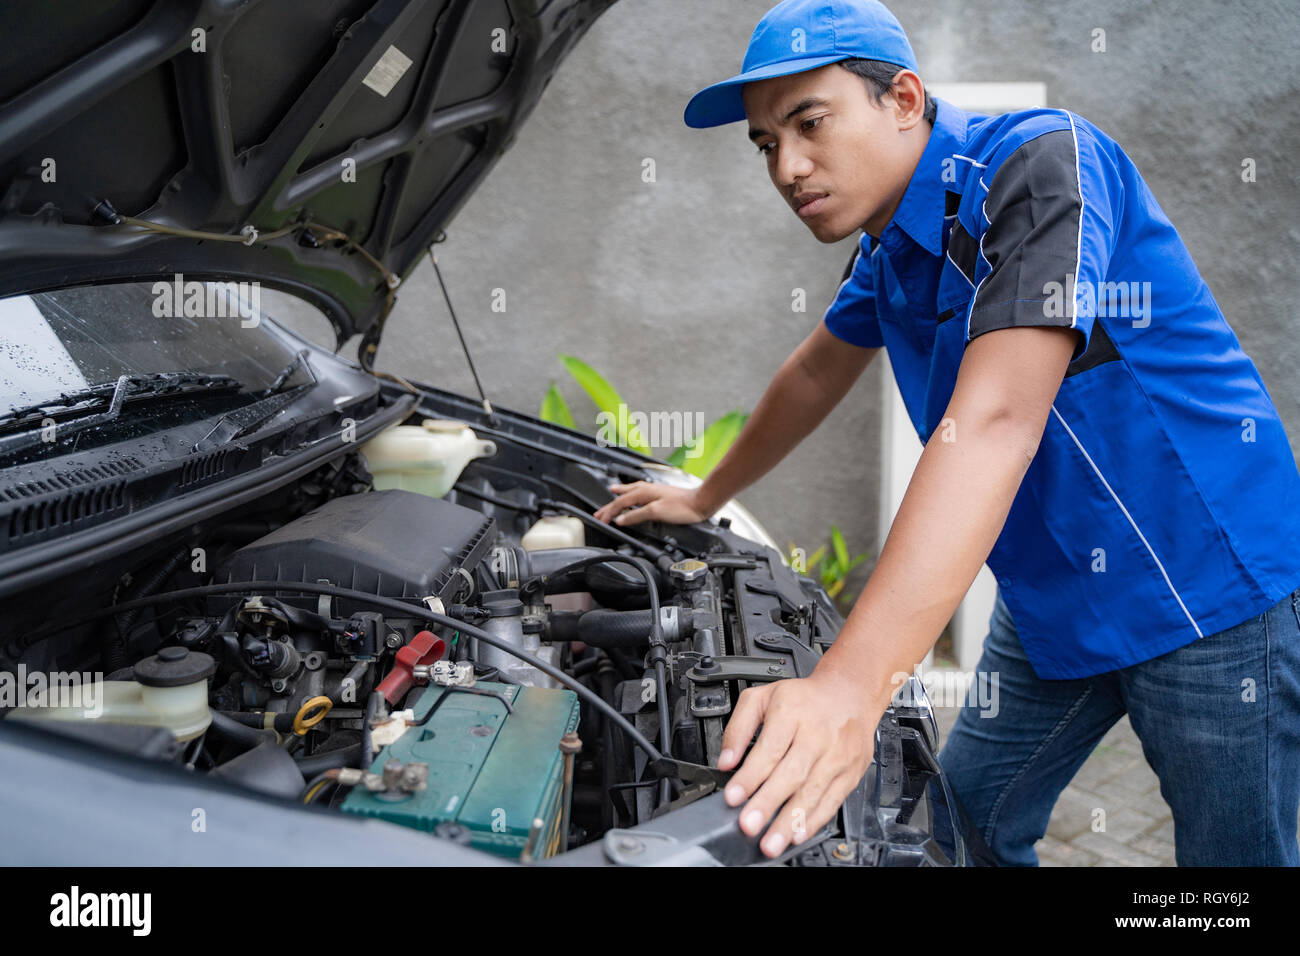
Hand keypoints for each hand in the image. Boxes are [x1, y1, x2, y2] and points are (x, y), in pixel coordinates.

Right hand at [592, 481, 711, 526]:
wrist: (700, 503)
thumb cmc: (682, 507)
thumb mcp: (656, 512)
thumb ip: (637, 515)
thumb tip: (621, 519)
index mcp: (642, 492)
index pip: (620, 503)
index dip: (609, 513)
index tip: (601, 520)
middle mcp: (646, 489)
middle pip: (622, 497)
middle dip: (609, 505)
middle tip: (599, 513)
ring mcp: (652, 491)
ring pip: (630, 492)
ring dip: (619, 496)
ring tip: (611, 493)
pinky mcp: (659, 495)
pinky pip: (638, 493)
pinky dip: (630, 494)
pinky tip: (633, 495)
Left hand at [718, 668, 880, 857]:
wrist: (850, 694)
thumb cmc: (803, 699)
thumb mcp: (762, 698)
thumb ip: (738, 728)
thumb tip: (726, 761)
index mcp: (792, 711)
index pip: (770, 749)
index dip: (751, 776)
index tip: (734, 796)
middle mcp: (817, 734)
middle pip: (792, 773)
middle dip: (768, 803)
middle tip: (749, 824)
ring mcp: (837, 755)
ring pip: (812, 792)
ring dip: (790, 820)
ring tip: (771, 841)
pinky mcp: (850, 773)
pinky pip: (832, 801)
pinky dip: (814, 820)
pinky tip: (798, 833)